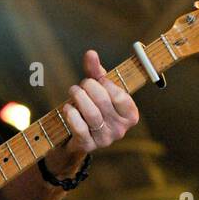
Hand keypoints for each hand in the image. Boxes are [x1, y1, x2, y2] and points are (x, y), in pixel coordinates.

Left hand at [46, 50, 139, 176]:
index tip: (97, 79)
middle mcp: (121, 129)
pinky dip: (71, 114)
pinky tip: (68, 107)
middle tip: (81, 85)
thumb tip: (91, 53)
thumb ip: (96, 71)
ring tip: (73, 91)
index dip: (105, 83)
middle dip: (88, 88)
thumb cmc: (93, 107)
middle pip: (103, 102)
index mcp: (130, 114)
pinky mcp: (89, 146)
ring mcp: (105, 139)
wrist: (78, 136)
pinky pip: (80, 128)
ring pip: (92, 114)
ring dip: (79, 98)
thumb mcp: (98, 89)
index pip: (120, 95)